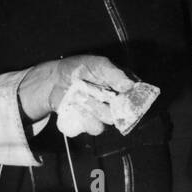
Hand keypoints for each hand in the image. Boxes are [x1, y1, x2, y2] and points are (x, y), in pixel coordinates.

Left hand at [17, 55, 132, 122]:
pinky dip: (86, 118)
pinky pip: (96, 127)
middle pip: (126, 110)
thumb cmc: (77, 69)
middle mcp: (116, 100)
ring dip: (95, 108)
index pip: (137, 94)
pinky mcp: (92, 122)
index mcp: (122, 84)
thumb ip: (113, 73)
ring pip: (109, 119)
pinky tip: (77, 106)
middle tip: (98, 93)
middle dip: (111, 103)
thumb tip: (129, 84)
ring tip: (82, 97)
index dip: (134, 96)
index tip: (123, 93)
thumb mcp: (96, 64)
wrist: (54, 80)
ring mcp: (104, 112)